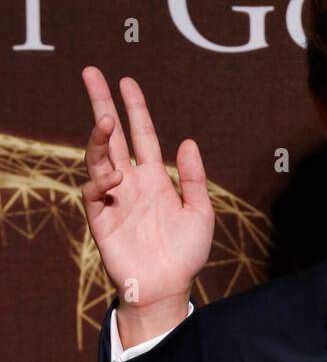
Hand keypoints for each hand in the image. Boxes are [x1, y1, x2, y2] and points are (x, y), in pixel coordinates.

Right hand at [80, 67, 213, 336]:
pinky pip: (94, 191)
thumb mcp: (200, 213)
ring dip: (99, 137)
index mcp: (154, 179)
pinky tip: (114, 176)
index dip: (135, 109)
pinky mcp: (101, 218)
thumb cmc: (185, 255)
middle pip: (112, 136)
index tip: (127, 82)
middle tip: (91, 73)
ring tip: (106, 120)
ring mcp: (114, 199)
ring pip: (98, 157)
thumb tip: (187, 141)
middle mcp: (130, 183)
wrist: (168, 288)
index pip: (142, 136)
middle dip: (101, 104)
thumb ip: (194, 178)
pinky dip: (100, 179)